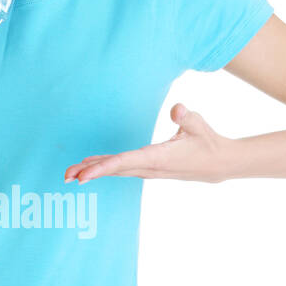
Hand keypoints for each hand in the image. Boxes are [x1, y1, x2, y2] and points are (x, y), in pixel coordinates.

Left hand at [65, 104, 229, 183]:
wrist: (219, 164)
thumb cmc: (207, 141)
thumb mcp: (198, 125)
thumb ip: (186, 117)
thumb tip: (177, 109)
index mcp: (157, 158)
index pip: (125, 162)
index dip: (103, 167)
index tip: (84, 175)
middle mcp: (149, 167)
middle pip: (114, 169)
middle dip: (90, 172)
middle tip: (66, 175)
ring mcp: (149, 170)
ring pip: (116, 170)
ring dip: (94, 171)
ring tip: (71, 174)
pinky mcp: (150, 169)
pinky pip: (123, 169)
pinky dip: (106, 167)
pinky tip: (92, 166)